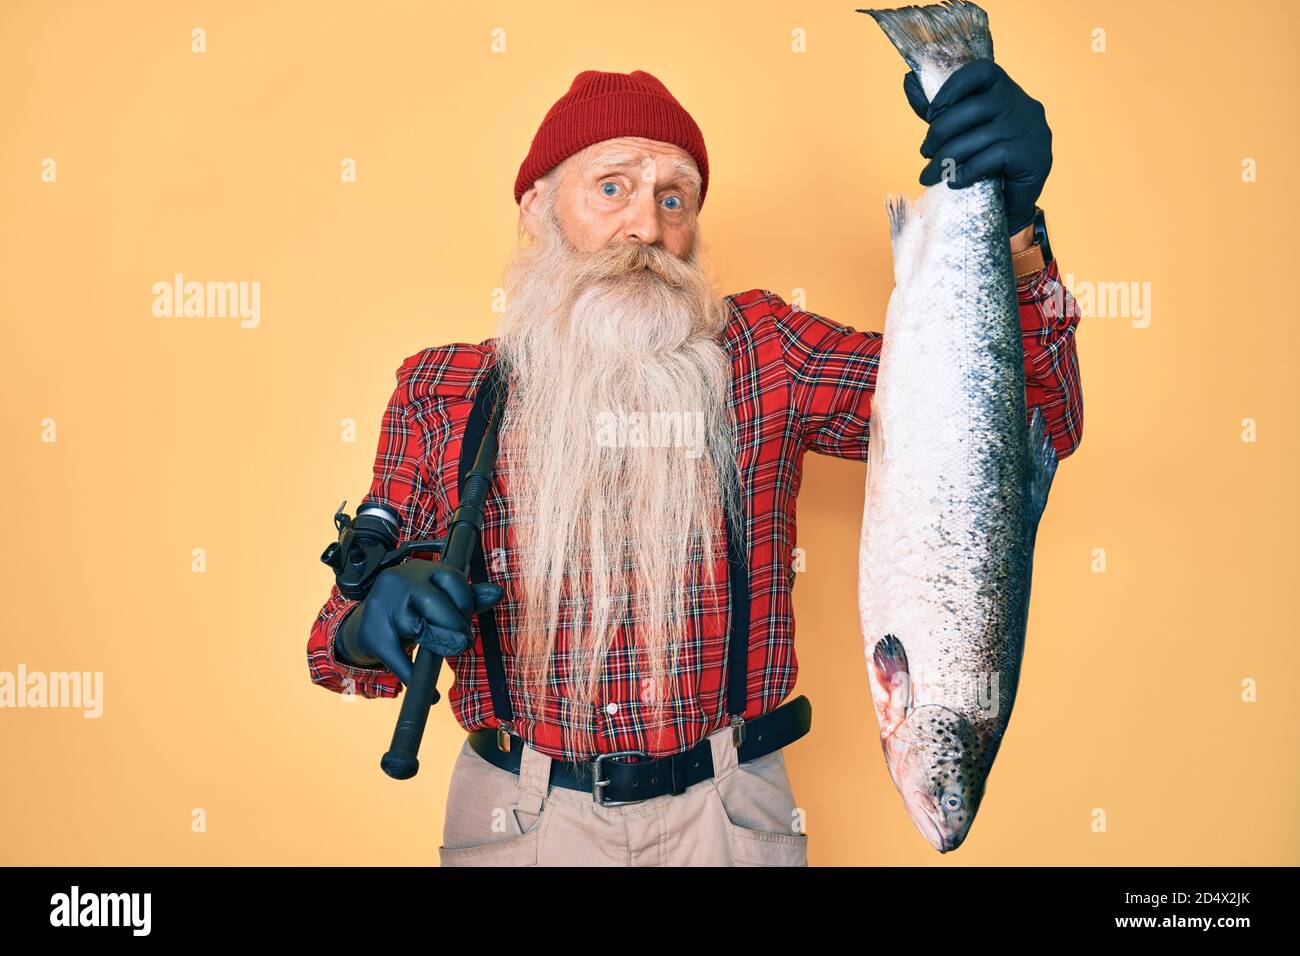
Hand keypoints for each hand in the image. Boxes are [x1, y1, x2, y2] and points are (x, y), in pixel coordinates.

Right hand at [343, 559, 504, 683]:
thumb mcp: (436, 597)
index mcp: (419, 569)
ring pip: (420, 630)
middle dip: (456, 627)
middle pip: (436, 605)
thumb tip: (496, 593)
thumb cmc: (410, 608)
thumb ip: (467, 596)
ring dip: (440, 646)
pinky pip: (401, 661)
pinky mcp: (373, 635)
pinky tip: (432, 696)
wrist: (364, 624)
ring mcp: (383, 608)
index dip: (465, 602)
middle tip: (463, 642)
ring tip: (448, 650)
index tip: (467, 619)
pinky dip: (417, 679)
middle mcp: (399, 582)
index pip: (451, 578)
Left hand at [903, 60, 1051, 233]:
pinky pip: (993, 158)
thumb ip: (939, 109)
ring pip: (980, 136)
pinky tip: (955, 182)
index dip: (951, 88)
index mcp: (1006, 90)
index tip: (930, 114)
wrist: (1014, 204)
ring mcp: (1030, 130)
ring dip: (947, 158)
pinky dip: (968, 171)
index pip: (982, 70)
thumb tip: (908, 80)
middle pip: (974, 108)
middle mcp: (1022, 104)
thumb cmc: (985, 163)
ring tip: (930, 175)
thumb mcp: (961, 131)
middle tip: (925, 152)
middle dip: (940, 132)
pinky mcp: (1033, 156)